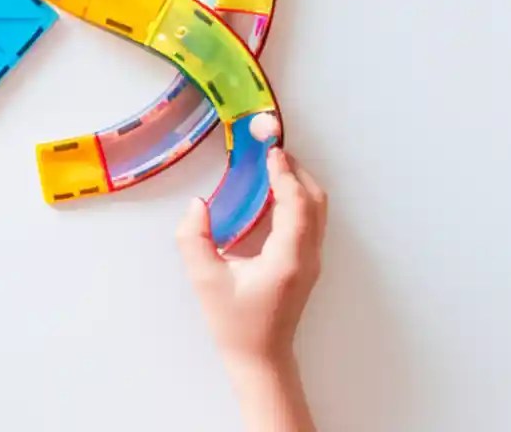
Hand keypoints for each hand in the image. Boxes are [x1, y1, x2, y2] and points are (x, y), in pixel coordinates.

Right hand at [176, 139, 326, 431]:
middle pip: (316, 200)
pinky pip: (309, 221)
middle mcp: (307, 256)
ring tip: (271, 167)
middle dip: (296, 171)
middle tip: (269, 151)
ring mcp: (311, 261)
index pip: (295, 203)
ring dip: (298, 183)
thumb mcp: (205, 280)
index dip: (284, 173)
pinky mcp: (306, 264)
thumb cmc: (235, 324)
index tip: (269, 150)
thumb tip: (197, 206)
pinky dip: (296, 200)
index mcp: (288, 257)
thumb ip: (194, 238)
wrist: (259, 359)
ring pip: (317, 210)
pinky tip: (272, 195)